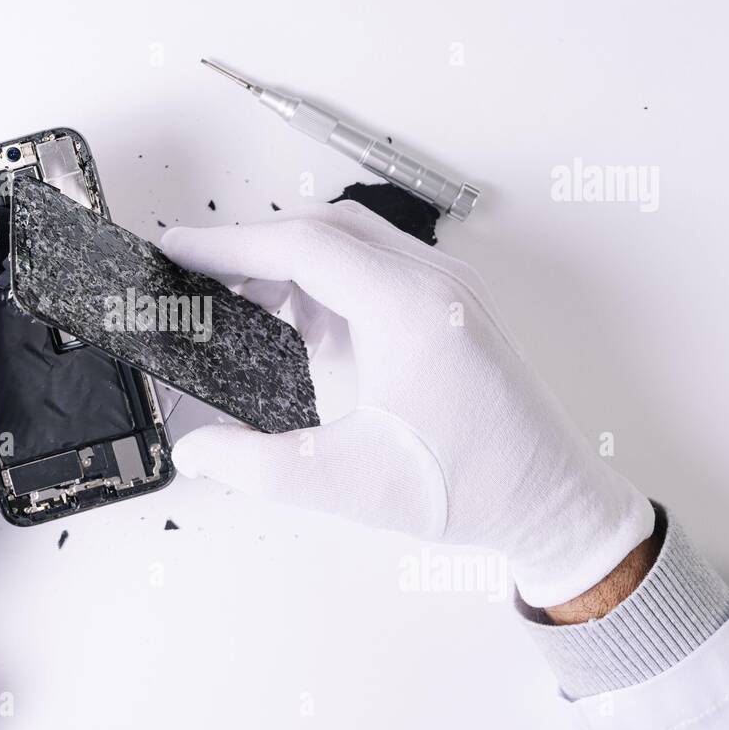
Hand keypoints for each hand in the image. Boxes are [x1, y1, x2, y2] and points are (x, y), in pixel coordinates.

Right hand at [161, 201, 653, 607]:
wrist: (551, 502)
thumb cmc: (469, 489)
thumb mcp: (346, 485)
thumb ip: (256, 468)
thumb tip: (195, 450)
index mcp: (411, 309)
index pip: (302, 245)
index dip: (228, 244)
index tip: (177, 249)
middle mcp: (435, 282)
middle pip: (324, 227)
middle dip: (253, 245)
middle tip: (196, 273)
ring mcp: (449, 288)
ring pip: (352, 239)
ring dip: (290, 259)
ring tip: (237, 300)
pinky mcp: (451, 305)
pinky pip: (375, 266)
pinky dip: (325, 278)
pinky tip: (298, 322)